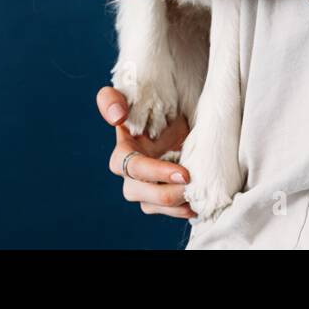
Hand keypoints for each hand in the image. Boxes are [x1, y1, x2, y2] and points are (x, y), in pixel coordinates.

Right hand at [98, 86, 195, 218]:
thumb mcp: (132, 97)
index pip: (130, 166)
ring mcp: (143, 189)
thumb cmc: (152, 107)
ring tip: (196, 196)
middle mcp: (129, 174)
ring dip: (174, 205)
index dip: (156, 172)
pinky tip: (197, 205)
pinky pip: (164, 212)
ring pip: (151, 206)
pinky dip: (181, 210)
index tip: (184, 173)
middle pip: (139, 192)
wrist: (175, 121)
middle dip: (167, 193)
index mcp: (122, 152)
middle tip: (194, 185)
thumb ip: (112, 100)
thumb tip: (117, 116)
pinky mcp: (157, 200)